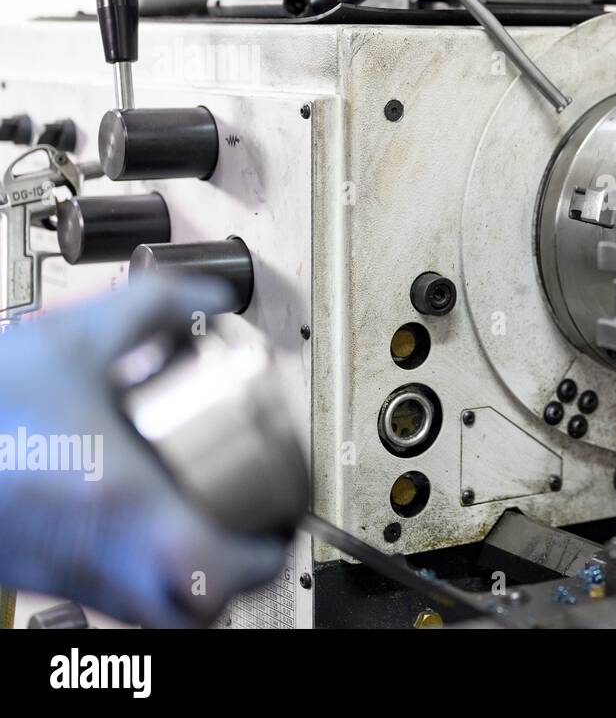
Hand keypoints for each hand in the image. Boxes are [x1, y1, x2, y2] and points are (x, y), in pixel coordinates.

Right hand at [0, 279, 285, 627]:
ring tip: (204, 532)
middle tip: (249, 536)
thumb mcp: (71, 338)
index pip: (213, 574)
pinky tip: (138, 525)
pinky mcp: (39, 571)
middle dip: (231, 581)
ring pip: (150, 615)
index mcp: (119, 503)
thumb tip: (208, 295)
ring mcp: (66, 572)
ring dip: (187, 584)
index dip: (262, 555)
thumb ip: (151, 307)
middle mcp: (98, 552)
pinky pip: (110, 596)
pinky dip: (140, 576)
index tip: (282, 525)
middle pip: (191, 614)